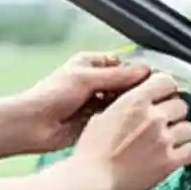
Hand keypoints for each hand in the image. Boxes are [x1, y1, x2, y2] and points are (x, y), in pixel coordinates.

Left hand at [19, 52, 153, 152]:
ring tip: (149, 112)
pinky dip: (123, 120)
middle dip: (137, 91)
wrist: (33, 125)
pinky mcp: (95, 121)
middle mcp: (95, 81)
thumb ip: (116, 75)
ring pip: (121, 102)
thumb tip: (145, 71)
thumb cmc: (52, 95)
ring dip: (131, 107)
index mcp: (91, 64)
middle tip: (157, 99)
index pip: (123, 64)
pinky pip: (115, 118)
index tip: (157, 80)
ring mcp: (95, 102)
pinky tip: (136, 124)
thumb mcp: (86, 79)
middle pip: (125, 84)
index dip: (139, 72)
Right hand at [71, 71, 190, 189]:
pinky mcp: (169, 162)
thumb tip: (134, 105)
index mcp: (134, 101)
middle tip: (163, 123)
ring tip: (168, 141)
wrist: (91, 179)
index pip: (166, 81)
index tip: (163, 97)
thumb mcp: (102, 116)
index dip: (166, 90)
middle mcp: (153, 117)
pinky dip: (185, 152)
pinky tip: (174, 155)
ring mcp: (163, 140)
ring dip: (180, 133)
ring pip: (188, 128)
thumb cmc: (91, 151)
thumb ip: (124, 107)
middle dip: (173, 113)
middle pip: (181, 105)